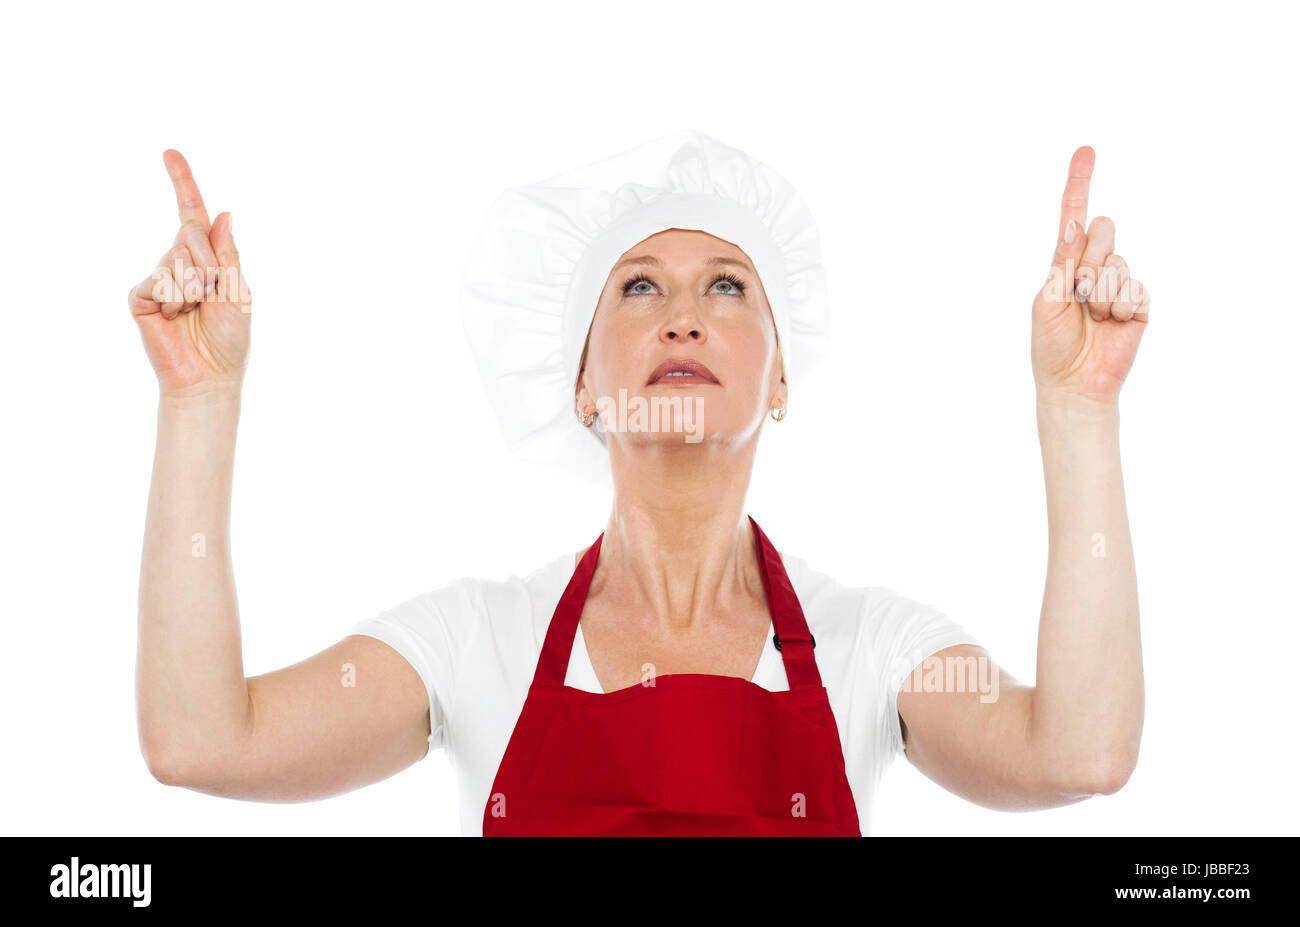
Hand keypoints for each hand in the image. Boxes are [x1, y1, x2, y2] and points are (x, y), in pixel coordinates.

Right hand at [127, 150, 250, 398]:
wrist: (208, 376)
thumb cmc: (228, 339)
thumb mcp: (238, 292)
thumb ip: (229, 255)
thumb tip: (222, 214)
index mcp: (207, 260)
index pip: (192, 216)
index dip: (182, 183)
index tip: (170, 152)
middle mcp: (180, 263)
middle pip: (191, 234)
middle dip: (210, 264)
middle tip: (212, 296)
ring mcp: (158, 279)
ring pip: (176, 258)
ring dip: (194, 287)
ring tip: (194, 313)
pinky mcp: (140, 297)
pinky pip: (157, 281)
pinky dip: (174, 299)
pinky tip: (175, 318)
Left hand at [1031, 146, 1149, 409]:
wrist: (1074, 382)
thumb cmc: (1051, 345)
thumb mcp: (1048, 301)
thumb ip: (1062, 264)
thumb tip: (1075, 226)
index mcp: (1065, 263)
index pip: (1075, 216)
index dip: (1080, 182)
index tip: (1086, 150)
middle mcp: (1093, 266)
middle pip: (1104, 227)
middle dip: (1089, 256)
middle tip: (1078, 292)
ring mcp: (1119, 282)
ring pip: (1119, 259)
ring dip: (1101, 290)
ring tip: (1093, 317)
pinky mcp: (1139, 302)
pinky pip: (1135, 286)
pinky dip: (1120, 306)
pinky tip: (1113, 325)